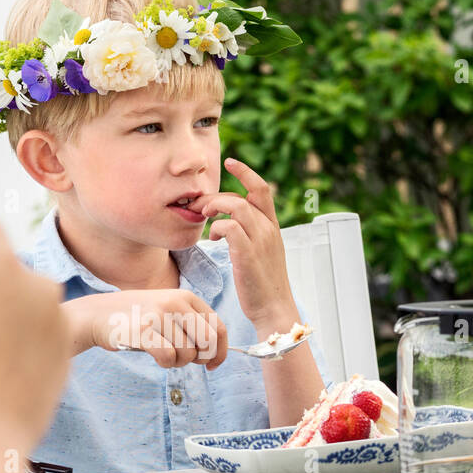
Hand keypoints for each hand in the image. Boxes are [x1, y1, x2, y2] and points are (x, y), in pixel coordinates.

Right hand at [63, 289, 227, 369]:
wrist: (99, 314)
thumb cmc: (138, 318)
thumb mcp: (169, 311)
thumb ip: (192, 325)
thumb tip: (215, 353)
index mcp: (186, 297)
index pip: (219, 328)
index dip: (220, 351)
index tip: (212, 364)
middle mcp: (175, 303)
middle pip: (208, 342)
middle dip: (200, 358)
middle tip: (185, 359)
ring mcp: (159, 316)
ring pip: (188, 353)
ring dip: (178, 362)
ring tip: (164, 354)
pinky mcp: (144, 331)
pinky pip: (169, 357)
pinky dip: (166, 363)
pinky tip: (155, 356)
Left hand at [190, 157, 297, 333]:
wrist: (273, 310)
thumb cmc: (262, 285)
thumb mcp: (261, 254)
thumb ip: (250, 235)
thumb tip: (229, 225)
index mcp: (272, 227)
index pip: (262, 189)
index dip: (246, 172)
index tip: (229, 162)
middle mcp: (269, 230)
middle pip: (242, 196)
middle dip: (216, 195)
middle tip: (200, 204)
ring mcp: (260, 241)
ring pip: (236, 207)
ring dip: (215, 207)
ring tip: (205, 217)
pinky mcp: (247, 254)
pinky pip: (229, 227)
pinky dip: (217, 228)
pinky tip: (213, 238)